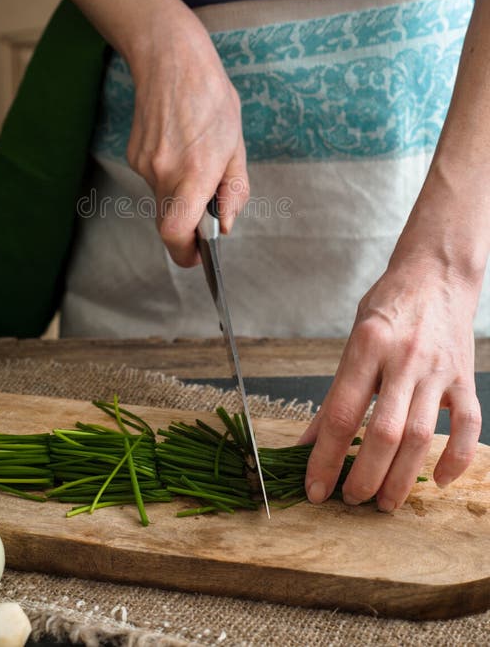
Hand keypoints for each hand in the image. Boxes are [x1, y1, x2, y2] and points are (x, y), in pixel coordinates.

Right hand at [126, 6, 248, 265]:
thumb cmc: (210, 97)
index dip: (186, 253)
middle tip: (208, 207)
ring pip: (162, 200)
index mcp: (195, 172)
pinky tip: (180, 146)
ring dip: (181, 193)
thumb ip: (233, 190)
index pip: (175, 233)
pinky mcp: (134, 155)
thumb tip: (226, 224)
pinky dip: (169, 175)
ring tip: (197, 158)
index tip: (199, 256)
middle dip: (188, 224)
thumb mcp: (235, 144)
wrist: (170, 59)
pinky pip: (154, 179)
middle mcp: (164, 172)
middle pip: (168, 222)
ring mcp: (144, 164)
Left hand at [297, 251, 481, 511]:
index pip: (340, 413)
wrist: (436, 272)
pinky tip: (437, 481)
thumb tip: (310, 440)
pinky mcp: (465, 379)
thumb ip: (337, 390)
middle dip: (364, 477)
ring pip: (421, 437)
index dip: (325, 458)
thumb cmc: (388, 306)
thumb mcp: (354, 337)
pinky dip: (454, 460)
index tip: (314, 488)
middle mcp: (403, 359)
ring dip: (401, 479)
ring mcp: (438, 370)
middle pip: (383, 433)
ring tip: (383, 503)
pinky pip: (466, 427)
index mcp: (367, 346)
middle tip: (350, 500)